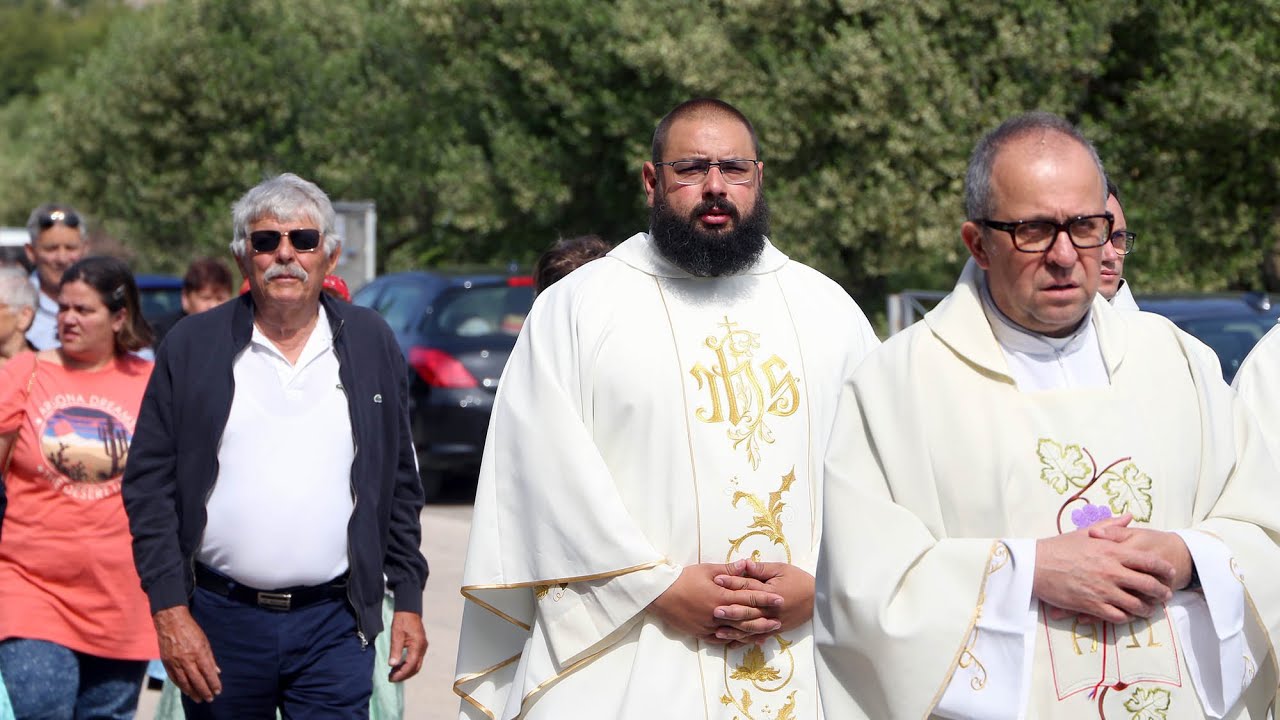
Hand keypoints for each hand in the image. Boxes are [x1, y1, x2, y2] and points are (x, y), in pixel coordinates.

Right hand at [154, 606, 220, 702]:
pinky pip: (174, 678)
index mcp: (198, 652)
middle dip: (204, 691)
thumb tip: (217, 672)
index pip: (208, 672)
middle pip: (196, 680)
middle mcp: (186, 659)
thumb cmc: (191, 630)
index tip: (218, 691)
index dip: (213, 683)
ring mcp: (175, 662)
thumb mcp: (205, 641)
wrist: (171, 622)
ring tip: (198, 698)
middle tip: (209, 699)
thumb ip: (210, 658)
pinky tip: (186, 690)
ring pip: (184, 682)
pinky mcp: (166, 662)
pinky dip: (181, 685)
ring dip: (192, 692)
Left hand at [387, 611, 426, 681]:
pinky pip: (415, 660)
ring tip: (393, 674)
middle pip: (415, 668)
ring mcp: (422, 647)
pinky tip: (398, 666)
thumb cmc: (402, 620)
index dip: (401, 674)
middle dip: (404, 675)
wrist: (408, 609)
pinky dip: (407, 666)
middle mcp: (422, 648)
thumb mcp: (396, 634)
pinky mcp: (420, 646)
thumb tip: (393, 665)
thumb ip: (395, 650)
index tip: (391, 678)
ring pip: (416, 665)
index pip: (411, 665)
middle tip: (391, 678)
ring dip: (406, 671)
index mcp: (418, 645)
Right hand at [648, 562, 783, 643]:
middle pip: (746, 617)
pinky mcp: (701, 633)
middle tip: (780, 620)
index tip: (780, 599)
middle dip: (764, 618)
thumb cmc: (684, 578)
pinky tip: (743, 641)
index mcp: (721, 594)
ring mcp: (709, 625)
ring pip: (736, 631)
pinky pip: (721, 640)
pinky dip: (734, 640)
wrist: (661, 595)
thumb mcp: (706, 569)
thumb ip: (728, 569)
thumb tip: (747, 564)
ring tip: (767, 634)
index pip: (748, 597)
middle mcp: (718, 612)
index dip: (765, 598)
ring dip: (752, 633)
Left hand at [711, 560, 814, 642]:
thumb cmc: (799, 580)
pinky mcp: (775, 630)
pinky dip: (744, 641)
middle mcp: (771, 610)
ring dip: (734, 630)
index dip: (732, 583)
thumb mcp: (782, 569)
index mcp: (771, 593)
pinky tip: (732, 644)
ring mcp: (773, 622)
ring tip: (717, 631)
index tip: (716, 580)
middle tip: (713, 610)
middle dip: (729, 610)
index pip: (748, 587)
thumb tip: (744, 563)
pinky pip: (757, 637)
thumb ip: (761, 569)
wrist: (819, 599)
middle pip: (747, 610)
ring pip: (750, 628)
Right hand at [1033, 514, 1175, 624]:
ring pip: (1136, 604)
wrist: (1035, 566)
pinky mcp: (1092, 605)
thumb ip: (1110, 526)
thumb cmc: (1058, 547)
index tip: (1171, 574)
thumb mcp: (1084, 533)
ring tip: (1149, 610)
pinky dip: (1126, 617)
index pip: (1149, 561)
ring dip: (1146, 609)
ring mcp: (1103, 590)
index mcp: (1112, 551)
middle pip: (1149, 585)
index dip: (1164, 569)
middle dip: (1162, 593)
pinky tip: (1126, 616)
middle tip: (1165, 596)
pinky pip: (1118, 616)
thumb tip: (1129, 516)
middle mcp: (1112, 571)